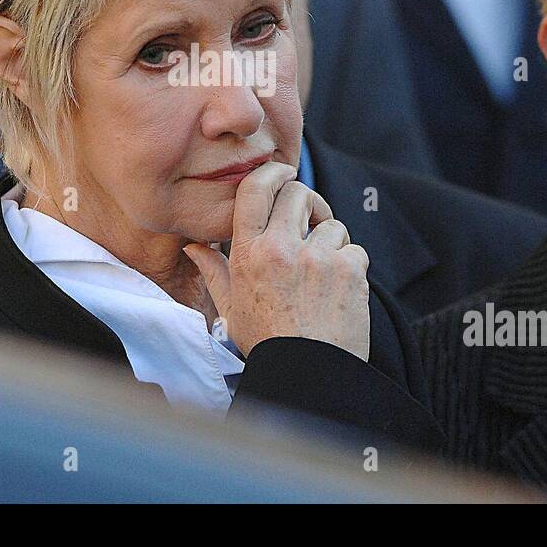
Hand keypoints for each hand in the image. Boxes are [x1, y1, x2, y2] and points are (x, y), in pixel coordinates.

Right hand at [183, 161, 369, 361]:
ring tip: (321, 271)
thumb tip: (192, 245)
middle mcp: (282, 249)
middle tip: (308, 220)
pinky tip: (337, 289)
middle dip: (305, 201)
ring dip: (329, 240)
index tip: (282, 171)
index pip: (255, 190)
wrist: (308, 375)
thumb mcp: (230, 307)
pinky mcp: (350, 270)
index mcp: (249, 254)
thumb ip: (213, 270)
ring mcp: (318, 258)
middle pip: (298, 193)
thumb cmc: (268, 342)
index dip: (271, 172)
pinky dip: (350, 264)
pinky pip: (354, 249)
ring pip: (331, 223)